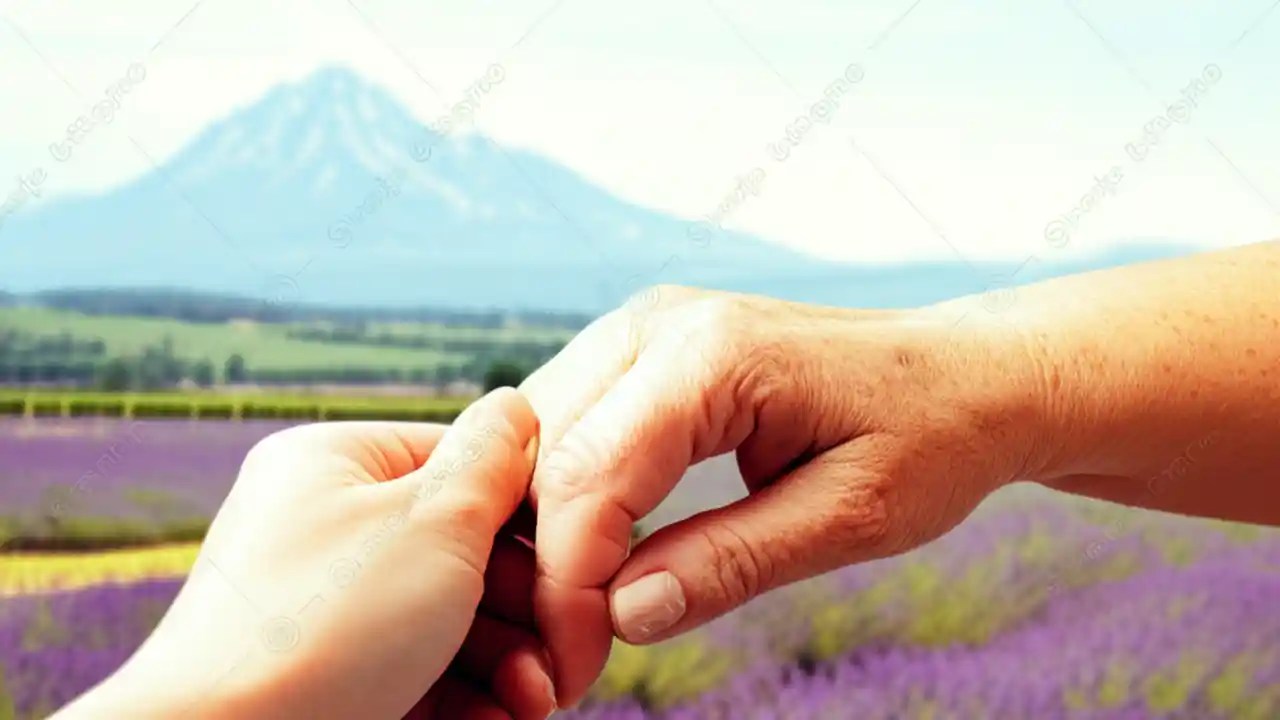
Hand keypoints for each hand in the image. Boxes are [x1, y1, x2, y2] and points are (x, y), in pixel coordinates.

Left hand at [58, 388, 556, 719]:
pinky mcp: (334, 680)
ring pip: (453, 622)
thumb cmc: (322, 629)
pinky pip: (422, 673)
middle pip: (466, 552)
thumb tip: (517, 411)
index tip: (569, 568)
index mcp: (338, 465)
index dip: (528, 517)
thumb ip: (490, 458)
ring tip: (532, 702)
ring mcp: (328, 610)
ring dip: (510, 664)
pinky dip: (470, 699)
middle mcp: (328, 529)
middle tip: (561, 660)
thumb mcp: (432, 521)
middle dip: (524, 612)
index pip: (465, 463)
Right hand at [521, 286, 1049, 704]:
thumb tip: (623, 614)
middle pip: (541, 452)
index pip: (587, 475)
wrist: (968, 373)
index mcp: (716, 355)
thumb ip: (735, 561)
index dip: (567, 583)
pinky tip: (602, 547)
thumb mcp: (853, 516)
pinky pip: (568, 420)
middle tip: (578, 650)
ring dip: (545, 524)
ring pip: (538, 435)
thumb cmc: (932, 435)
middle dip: (543, 561)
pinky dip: (566, 490)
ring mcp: (648, 325)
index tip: (581, 663)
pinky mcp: (646, 346)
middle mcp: (662, 322)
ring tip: (587, 607)